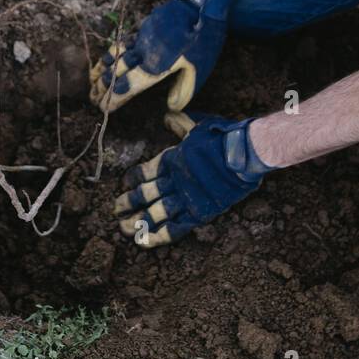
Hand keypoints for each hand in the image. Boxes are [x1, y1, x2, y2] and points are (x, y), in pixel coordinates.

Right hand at [89, 0, 233, 113]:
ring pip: (114, 56)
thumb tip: (172, 108)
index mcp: (153, 68)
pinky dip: (112, 53)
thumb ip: (183, 91)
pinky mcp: (143, 29)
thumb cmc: (202, 40)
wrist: (198, 5)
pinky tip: (109, 57)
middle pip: (114, 73)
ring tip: (92, 79)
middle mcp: (141, 54)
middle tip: (92, 98)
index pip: (126, 87)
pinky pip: (122, 43)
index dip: (112, 98)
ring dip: (101, 69)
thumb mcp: (199, 71)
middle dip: (101, 87)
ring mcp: (140, 39)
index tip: (103, 107)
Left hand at [113, 109, 272, 245]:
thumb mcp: (198, 125)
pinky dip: (159, 236)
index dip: (133, 178)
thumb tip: (168, 116)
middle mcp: (173, 180)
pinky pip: (175, 228)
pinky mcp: (198, 213)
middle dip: (128, 202)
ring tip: (124, 229)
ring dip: (137, 221)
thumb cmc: (223, 138)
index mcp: (171, 159)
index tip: (125, 183)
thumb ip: (180, 124)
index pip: (145, 171)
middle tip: (116, 210)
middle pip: (145, 193)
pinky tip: (144, 242)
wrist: (242, 155)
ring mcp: (185, 198)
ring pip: (154, 212)